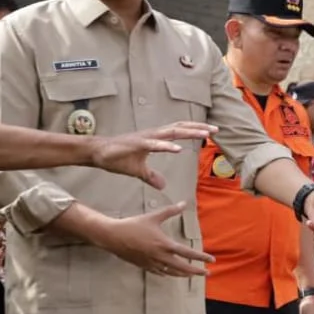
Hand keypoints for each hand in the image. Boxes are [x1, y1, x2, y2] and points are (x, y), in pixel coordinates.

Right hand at [86, 121, 216, 188]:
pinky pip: (153, 145)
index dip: (194, 130)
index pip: (178, 131)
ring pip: (170, 133)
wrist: (97, 153)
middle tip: (216, 129)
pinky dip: (166, 146)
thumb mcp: (139, 171)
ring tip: (204, 134)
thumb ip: (151, 176)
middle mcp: (152, 134)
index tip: (211, 131)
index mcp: (155, 138)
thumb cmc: (117, 158)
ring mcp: (145, 138)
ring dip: (188, 133)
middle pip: (179, 128)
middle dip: (198, 127)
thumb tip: (163, 185)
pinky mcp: (135, 145)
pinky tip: (178, 148)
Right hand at [92, 203, 213, 276]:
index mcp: (165, 245)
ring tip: (192, 274)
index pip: (188, 253)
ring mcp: (152, 263)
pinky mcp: (144, 266)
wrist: (113, 237)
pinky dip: (168, 274)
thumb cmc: (134, 225)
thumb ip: (170, 211)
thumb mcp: (154, 216)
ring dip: (184, 274)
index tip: (212, 260)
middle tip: (207, 273)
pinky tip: (172, 274)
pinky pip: (160, 273)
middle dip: (196, 271)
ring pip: (172, 273)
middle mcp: (160, 257)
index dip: (201, 257)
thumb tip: (184, 203)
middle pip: (183, 268)